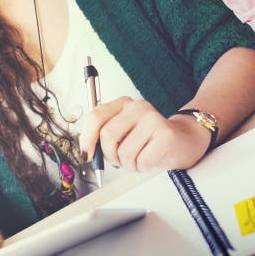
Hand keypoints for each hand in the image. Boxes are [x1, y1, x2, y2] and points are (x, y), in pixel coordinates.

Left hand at [79, 97, 209, 171]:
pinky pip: (142, 161)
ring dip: (129, 165)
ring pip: (124, 152)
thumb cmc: (151, 140)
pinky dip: (143, 167)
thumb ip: (105, 134)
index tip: (87, 153)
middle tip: (119, 161)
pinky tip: (151, 161)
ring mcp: (152, 119)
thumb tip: (87, 150)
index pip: (96, 117)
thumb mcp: (124, 132)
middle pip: (107, 135)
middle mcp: (137, 107)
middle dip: (110, 155)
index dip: (87, 137)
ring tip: (139, 160)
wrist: (186, 141)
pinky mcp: (165, 135)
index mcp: (122, 103)